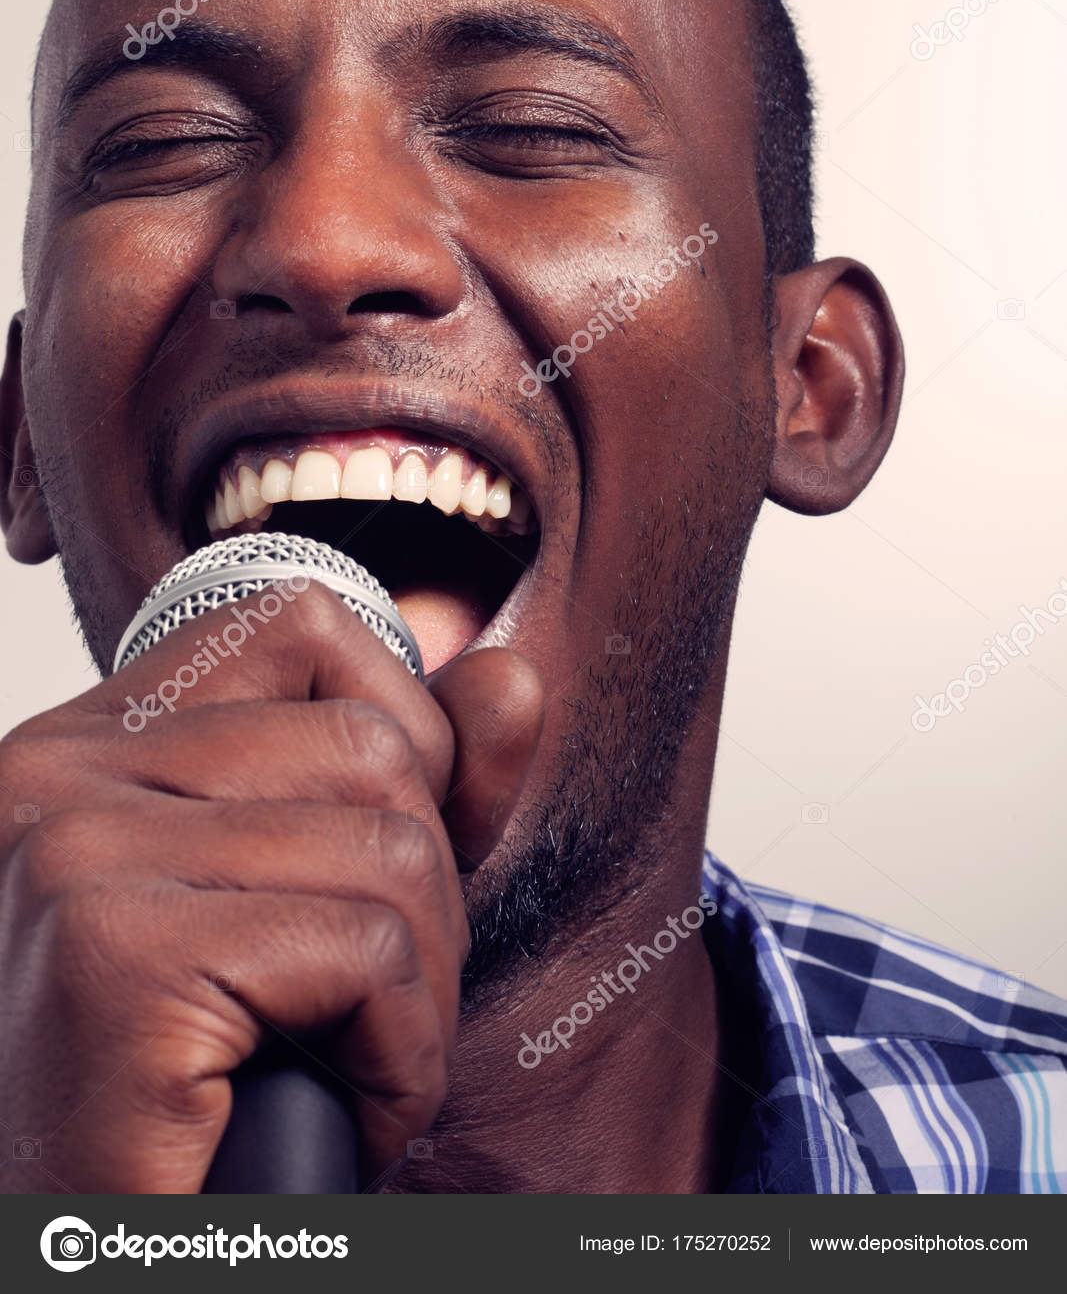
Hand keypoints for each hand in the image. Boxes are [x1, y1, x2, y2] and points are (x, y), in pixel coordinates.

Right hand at [0, 584, 541, 1192]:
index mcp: (88, 742)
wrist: (90, 1256)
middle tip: (357, 1009)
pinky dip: (400, 1054)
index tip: (376, 865)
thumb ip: (409, 779)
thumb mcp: (309, 899)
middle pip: (370, 746)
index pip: (298, 624)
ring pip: (389, 847)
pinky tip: (341, 1114)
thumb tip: (512, 676)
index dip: (394, 731)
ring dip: (419, 988)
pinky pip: (367, 949)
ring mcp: (74, 854)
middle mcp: (57, 773)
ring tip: (349, 1064)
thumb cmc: (190, 1092)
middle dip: (421, 892)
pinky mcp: (116, 955)